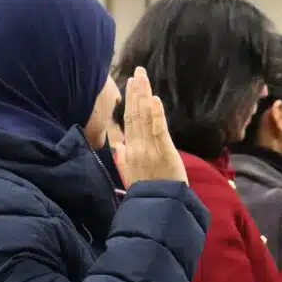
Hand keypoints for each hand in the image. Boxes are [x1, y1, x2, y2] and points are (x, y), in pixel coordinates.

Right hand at [116, 67, 186, 184]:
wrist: (158, 209)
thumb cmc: (147, 193)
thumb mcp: (129, 175)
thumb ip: (122, 158)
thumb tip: (118, 144)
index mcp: (129, 152)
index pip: (127, 122)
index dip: (128, 103)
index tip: (128, 84)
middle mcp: (136, 147)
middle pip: (134, 115)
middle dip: (135, 92)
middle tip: (137, 72)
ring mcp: (149, 149)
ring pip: (144, 118)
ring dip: (143, 96)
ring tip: (142, 77)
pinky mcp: (164, 152)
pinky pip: (158, 129)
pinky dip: (156, 113)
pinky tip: (154, 98)